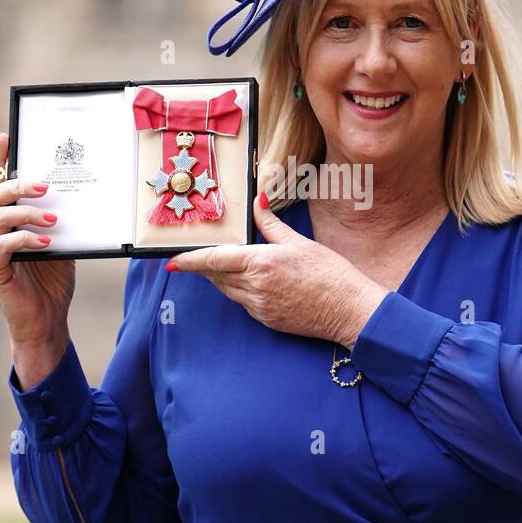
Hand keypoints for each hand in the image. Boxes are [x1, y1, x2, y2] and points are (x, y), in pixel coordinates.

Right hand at [0, 132, 75, 378]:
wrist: (47, 322)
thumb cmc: (53, 283)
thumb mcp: (64, 244)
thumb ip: (65, 221)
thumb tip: (82, 195)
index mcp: (11, 223)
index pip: (1, 185)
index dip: (0, 161)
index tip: (6, 136)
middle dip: (17, 183)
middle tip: (46, 184)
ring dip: (24, 211)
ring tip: (52, 216)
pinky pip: (1, 248)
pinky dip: (23, 240)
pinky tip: (45, 242)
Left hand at [169, 193, 388, 346]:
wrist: (348, 309)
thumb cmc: (329, 273)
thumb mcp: (298, 242)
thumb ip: (271, 224)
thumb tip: (257, 203)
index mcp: (261, 263)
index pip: (214, 260)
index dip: (190, 261)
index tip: (173, 261)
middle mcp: (255, 287)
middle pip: (217, 276)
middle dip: (206, 267)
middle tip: (198, 257)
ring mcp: (259, 307)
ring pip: (228, 291)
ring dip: (222, 279)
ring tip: (225, 266)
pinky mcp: (267, 320)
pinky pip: (244, 304)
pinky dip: (241, 292)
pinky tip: (254, 283)